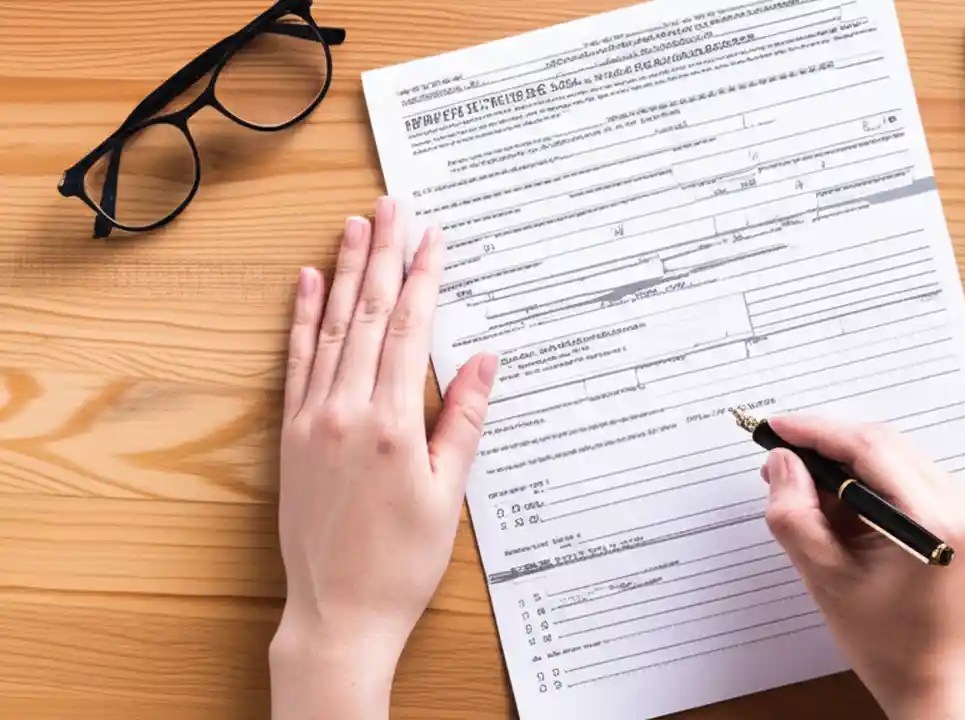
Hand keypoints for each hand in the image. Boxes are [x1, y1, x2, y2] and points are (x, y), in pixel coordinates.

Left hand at [269, 198, 496, 718]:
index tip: (433, 236)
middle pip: (368, 316)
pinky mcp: (291, 435)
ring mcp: (312, 420)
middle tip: (392, 207)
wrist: (339, 612)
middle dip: (382, 256)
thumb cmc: (402, 561)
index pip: (410, 331)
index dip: (422, 278)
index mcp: (392, 425)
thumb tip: (485, 359)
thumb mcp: (448, 492)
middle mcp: (346, 412)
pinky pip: (296, 363)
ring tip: (354, 226)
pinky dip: (301, 320)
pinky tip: (305, 284)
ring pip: (329, 329)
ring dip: (342, 273)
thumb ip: (464, 419)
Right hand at [760, 416, 964, 719]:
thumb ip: (795, 516)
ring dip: (848, 467)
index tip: (777, 428)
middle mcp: (964, 503)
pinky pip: (911, 479)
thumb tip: (783, 464)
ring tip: (805, 493)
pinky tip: (842, 509)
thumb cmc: (893, 647)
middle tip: (780, 464)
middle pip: (885, 445)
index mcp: (934, 519)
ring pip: (896, 459)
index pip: (869, 446)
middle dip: (827, 446)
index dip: (816, 430)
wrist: (947, 686)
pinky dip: (872, 484)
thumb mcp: (827, 581)